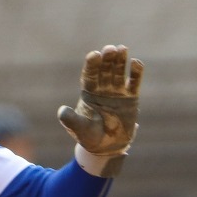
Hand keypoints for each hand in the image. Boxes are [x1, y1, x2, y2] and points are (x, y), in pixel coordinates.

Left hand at [58, 44, 142, 174]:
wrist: (107, 148)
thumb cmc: (89, 137)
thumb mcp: (79, 129)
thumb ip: (71, 119)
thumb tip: (61, 111)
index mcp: (88, 93)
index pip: (89, 75)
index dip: (92, 65)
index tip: (94, 55)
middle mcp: (102, 89)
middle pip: (104, 70)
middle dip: (107, 59)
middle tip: (110, 48)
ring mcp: (117, 92)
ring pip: (118, 72)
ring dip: (120, 61)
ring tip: (122, 48)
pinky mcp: (130, 98)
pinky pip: (133, 83)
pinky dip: (135, 73)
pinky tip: (136, 62)